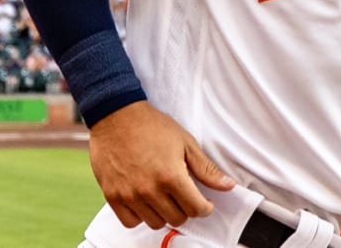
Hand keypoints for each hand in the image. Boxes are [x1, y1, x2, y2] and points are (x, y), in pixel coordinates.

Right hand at [87, 102, 235, 229]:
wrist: (117, 117)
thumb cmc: (151, 126)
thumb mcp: (185, 142)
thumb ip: (206, 168)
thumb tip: (227, 185)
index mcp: (171, 176)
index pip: (195, 209)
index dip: (205, 207)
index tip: (204, 203)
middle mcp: (149, 189)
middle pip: (177, 219)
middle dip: (186, 210)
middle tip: (184, 197)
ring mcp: (129, 195)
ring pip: (155, 223)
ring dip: (164, 214)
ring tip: (165, 197)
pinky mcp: (113, 196)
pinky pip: (131, 222)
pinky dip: (140, 216)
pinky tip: (145, 202)